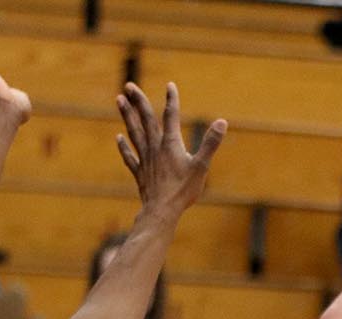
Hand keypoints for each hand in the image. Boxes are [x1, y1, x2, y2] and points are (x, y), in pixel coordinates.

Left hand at [116, 81, 226, 220]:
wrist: (161, 211)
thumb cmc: (183, 190)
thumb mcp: (201, 166)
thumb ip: (211, 143)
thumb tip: (222, 122)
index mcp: (170, 144)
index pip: (171, 116)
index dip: (171, 100)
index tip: (170, 85)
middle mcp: (155, 147)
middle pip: (145, 120)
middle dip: (138, 101)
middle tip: (129, 85)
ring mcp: (145, 159)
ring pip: (134, 132)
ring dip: (127, 116)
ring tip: (119, 100)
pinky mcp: (140, 172)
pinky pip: (130, 156)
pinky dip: (124, 146)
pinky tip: (118, 138)